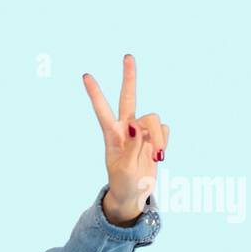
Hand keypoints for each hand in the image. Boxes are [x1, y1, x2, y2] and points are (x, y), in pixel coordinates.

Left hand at [83, 54, 168, 223]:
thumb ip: (132, 146)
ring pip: (154, 119)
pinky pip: (164, 130)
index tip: (85, 76)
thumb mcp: (125, 169)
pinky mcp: (155, 137)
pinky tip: (159, 155)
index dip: (95, 93)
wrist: (134, 195)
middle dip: (129, 77)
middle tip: (127, 56)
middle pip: (129, 97)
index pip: (102, 110)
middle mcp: (126, 128)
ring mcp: (141, 131)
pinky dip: (164, 142)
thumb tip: (135, 125)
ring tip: (158, 157)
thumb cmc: (124, 183)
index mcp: (111, 135)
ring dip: (158, 138)